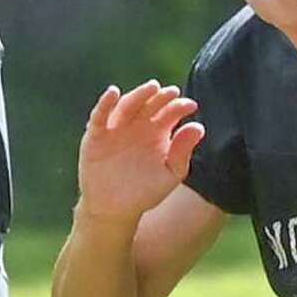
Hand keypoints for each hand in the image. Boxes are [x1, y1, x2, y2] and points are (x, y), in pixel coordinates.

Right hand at [77, 81, 203, 222]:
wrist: (115, 209)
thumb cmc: (145, 191)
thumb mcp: (169, 175)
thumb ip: (182, 153)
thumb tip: (199, 127)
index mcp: (158, 131)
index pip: (170, 112)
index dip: (180, 106)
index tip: (191, 106)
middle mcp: (138, 125)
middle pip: (150, 104)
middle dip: (161, 97)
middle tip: (171, 92)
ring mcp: (117, 128)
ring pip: (128, 105)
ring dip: (139, 94)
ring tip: (151, 87)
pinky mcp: (97, 134)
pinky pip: (100, 115)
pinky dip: (105, 103)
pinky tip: (113, 92)